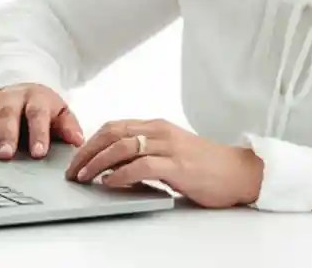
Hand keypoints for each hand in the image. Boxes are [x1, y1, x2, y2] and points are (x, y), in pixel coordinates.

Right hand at [0, 83, 83, 159]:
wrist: (26, 88)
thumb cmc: (44, 108)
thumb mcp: (60, 113)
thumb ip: (69, 127)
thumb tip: (78, 141)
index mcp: (36, 99)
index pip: (37, 114)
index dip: (38, 133)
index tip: (38, 152)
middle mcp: (12, 98)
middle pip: (8, 114)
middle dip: (7, 135)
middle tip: (7, 155)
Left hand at [65, 119, 264, 208]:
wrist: (239, 171)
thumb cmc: (206, 166)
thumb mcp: (171, 152)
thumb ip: (146, 154)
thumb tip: (113, 166)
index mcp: (157, 126)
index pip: (114, 127)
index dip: (90, 141)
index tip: (76, 159)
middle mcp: (160, 131)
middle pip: (112, 133)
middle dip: (87, 151)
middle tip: (72, 170)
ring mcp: (169, 147)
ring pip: (122, 147)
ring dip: (97, 163)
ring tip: (85, 178)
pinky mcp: (178, 166)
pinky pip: (141, 166)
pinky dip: (120, 174)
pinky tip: (109, 183)